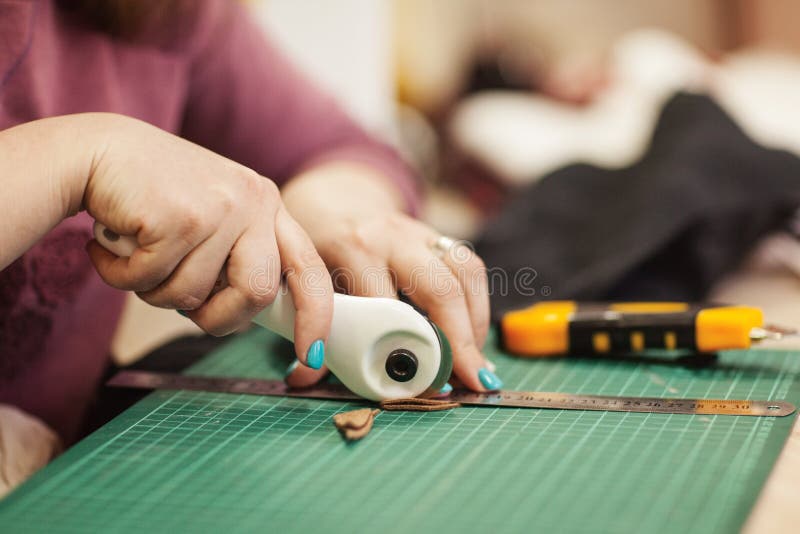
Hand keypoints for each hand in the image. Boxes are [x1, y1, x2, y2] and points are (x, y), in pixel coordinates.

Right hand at [81, 113, 331, 366]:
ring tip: (137, 258)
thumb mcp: (213, 220)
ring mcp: (220, 207)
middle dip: (217, 318)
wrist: (96, 151)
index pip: (309, 268)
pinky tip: (111, 247)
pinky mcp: (179, 216)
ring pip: (192, 295)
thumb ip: (236, 259)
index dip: (315, 315)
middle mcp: (254, 202)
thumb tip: (248, 317)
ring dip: (154, 293)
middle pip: (256, 293)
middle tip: (185, 311)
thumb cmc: (152, 197)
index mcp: (268, 206)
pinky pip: (150, 280)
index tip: (312, 355)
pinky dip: (121, 275)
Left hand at [281, 162, 497, 391]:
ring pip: (466, 273)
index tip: (423, 383)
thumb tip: (314, 378)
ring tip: (475, 362)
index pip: (388, 306)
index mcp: (353, 248)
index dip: (407, 346)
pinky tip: (471, 336)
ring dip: (477, 323)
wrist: (332, 204)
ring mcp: (421, 232)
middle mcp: (392, 236)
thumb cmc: (318, 252)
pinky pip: (470, 269)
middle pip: (441, 288)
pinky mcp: (439, 236)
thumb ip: (320, 328)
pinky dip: (477, 307)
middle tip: (473, 381)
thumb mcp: (309, 284)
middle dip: (460, 340)